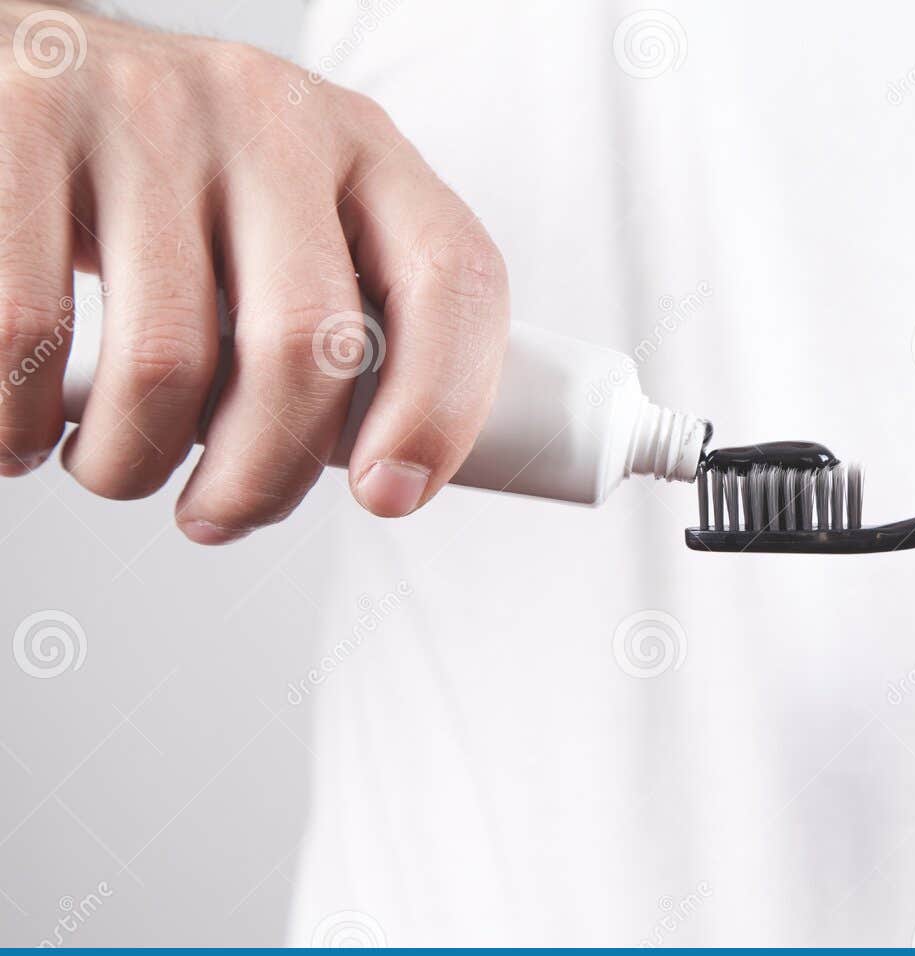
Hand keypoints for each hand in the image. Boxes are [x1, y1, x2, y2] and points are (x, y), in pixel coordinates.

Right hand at [0, 1, 507, 541]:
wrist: (33, 69)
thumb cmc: (179, 183)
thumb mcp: (290, 223)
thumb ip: (343, 321)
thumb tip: (383, 472)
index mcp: (365, 149)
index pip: (456, 279)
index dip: (440, 408)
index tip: (390, 495)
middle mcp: (269, 114)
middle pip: (309, 345)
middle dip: (263, 475)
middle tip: (220, 512)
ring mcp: (146, 112)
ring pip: (165, 362)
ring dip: (133, 463)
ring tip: (115, 465)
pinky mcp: (26, 121)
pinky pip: (27, 330)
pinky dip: (19, 419)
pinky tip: (25, 427)